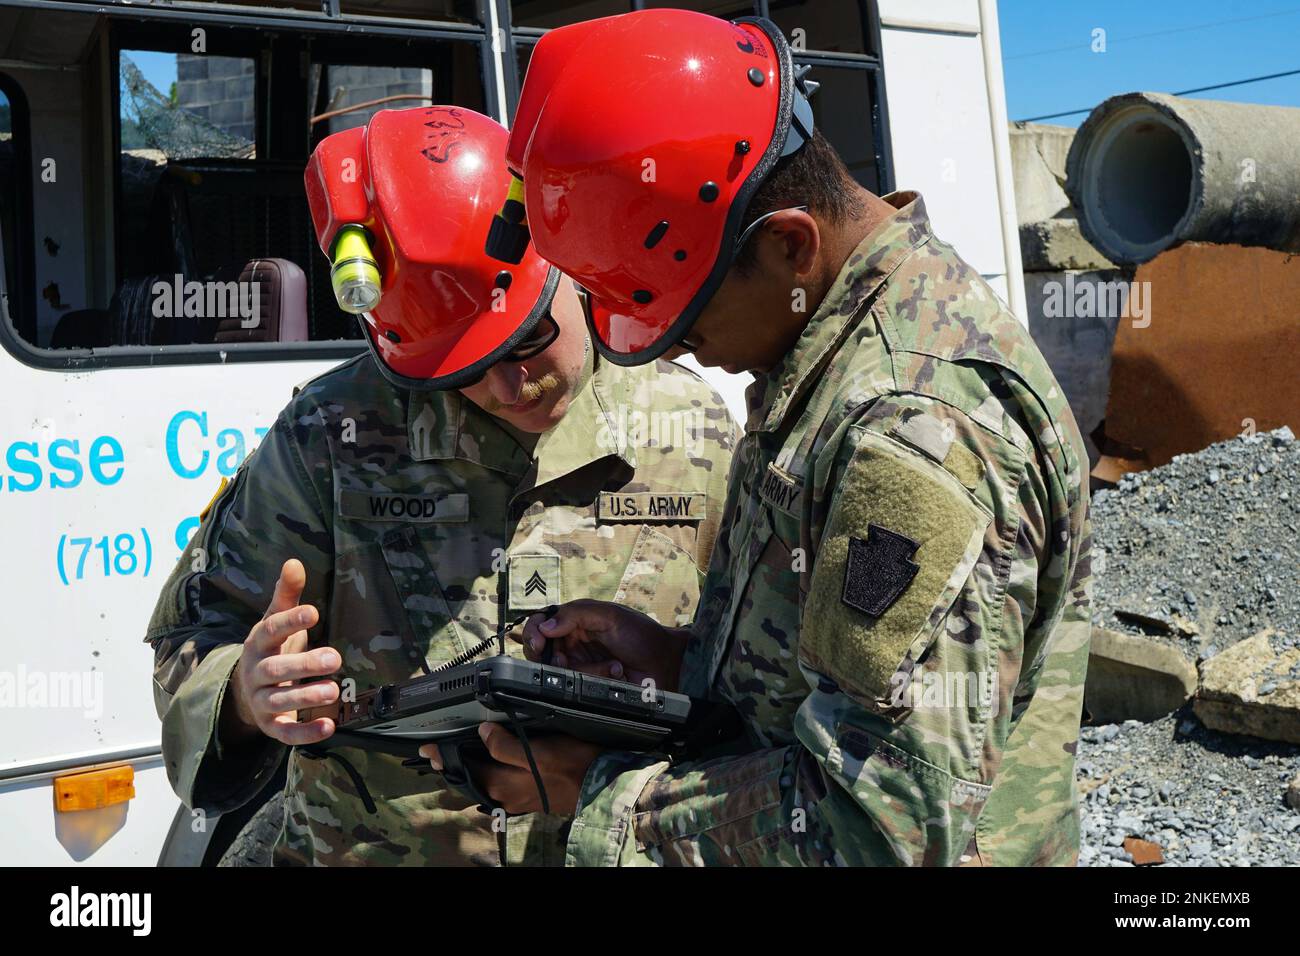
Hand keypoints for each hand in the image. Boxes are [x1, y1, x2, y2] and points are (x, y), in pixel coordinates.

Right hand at [223, 558, 338, 746]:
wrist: (247, 690)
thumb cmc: (272, 649)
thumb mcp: (276, 621)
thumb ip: (287, 595)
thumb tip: (294, 562)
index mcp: (258, 643)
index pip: (271, 630)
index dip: (291, 621)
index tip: (314, 612)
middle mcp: (256, 672)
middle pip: (276, 669)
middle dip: (304, 665)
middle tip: (334, 657)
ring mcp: (261, 701)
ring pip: (279, 701)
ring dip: (306, 697)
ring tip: (333, 690)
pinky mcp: (271, 725)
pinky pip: (285, 732)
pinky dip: (305, 733)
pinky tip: (328, 727)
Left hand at [419, 724, 601, 815]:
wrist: (602, 786)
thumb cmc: (574, 765)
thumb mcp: (540, 750)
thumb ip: (506, 746)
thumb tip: (482, 732)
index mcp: (501, 783)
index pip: (463, 767)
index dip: (444, 755)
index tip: (427, 746)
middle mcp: (503, 795)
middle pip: (471, 776)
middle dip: (454, 762)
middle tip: (437, 748)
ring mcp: (516, 798)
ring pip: (484, 780)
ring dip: (471, 766)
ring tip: (458, 751)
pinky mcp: (528, 796)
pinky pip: (498, 784)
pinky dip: (488, 772)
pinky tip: (490, 761)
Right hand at [519, 599, 688, 692]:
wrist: (666, 663)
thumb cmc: (642, 634)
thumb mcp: (610, 616)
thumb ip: (576, 614)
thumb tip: (546, 626)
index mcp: (575, 621)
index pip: (541, 623)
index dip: (534, 632)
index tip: (538, 642)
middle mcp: (573, 643)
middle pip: (541, 651)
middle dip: (552, 657)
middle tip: (563, 659)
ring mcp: (580, 665)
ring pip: (559, 672)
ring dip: (586, 670)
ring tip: (611, 665)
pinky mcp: (588, 684)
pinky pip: (577, 685)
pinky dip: (597, 678)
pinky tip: (615, 673)